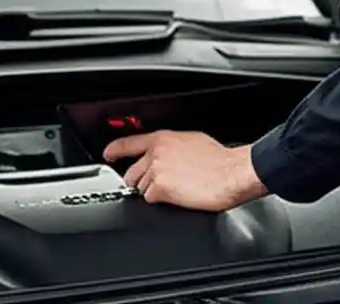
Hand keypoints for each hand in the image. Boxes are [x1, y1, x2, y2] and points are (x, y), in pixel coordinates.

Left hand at [102, 130, 267, 211]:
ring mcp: (156, 172)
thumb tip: (167, 154)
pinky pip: (149, 200)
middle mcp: (156, 154)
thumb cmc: (221, 160)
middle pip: (131, 172)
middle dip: (140, 180)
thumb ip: (173, 146)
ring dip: (153, 191)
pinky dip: (161, 201)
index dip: (114, 150)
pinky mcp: (160, 190)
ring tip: (175, 189)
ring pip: (140, 188)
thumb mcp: (194, 141)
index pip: (129, 143)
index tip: (108, 154)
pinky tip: (177, 196)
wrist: (231, 173)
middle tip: (158, 184)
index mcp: (164, 139)